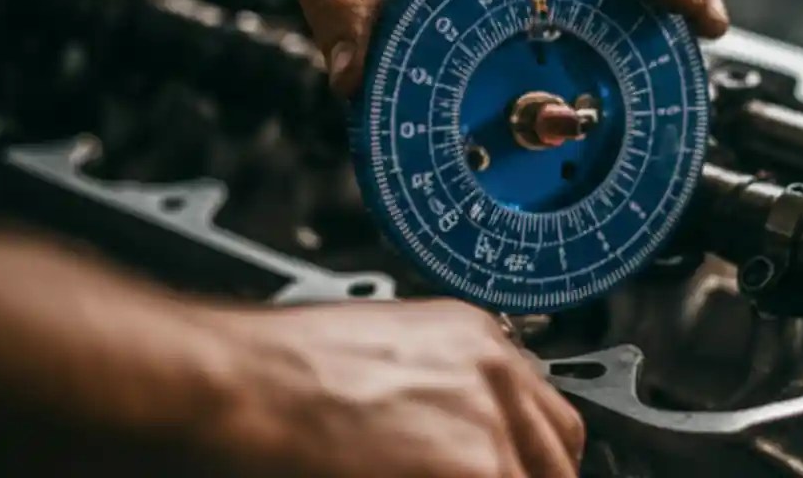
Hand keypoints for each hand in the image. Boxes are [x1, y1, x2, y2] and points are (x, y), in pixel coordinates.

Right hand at [212, 299, 583, 477]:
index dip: (532, 453)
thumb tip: (452, 433)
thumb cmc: (286, 366)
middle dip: (536, 475)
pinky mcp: (475, 469)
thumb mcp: (391, 351)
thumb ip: (446, 391)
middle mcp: (497, 373)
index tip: (521, 469)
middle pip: (559, 450)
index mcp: (481, 339)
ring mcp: (491, 424)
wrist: (244, 383)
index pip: (544, 411)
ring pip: (541, 477)